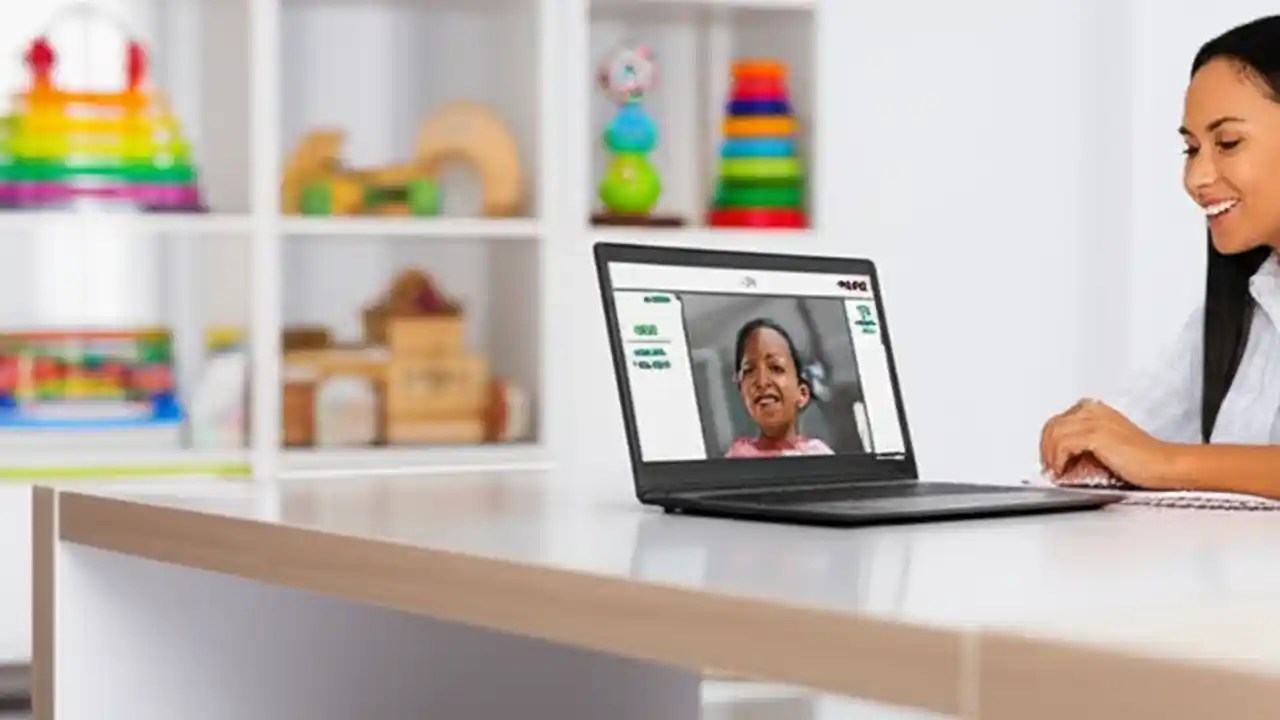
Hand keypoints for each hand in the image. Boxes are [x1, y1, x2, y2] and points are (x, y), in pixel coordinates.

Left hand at [1040, 399, 1175, 487]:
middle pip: (1052, 426)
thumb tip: (1056, 462)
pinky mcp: (1096, 434)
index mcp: (1093, 409)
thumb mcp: (1102, 448)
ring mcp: (1093, 420)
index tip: (1050, 461)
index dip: (1049, 443)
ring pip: (1054, 434)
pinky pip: (1063, 445)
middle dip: (1046, 450)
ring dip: (1050, 456)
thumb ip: (1079, 448)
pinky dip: (1058, 460)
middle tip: (1050, 469)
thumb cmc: (1139, 460)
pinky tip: (1063, 472)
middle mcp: (1092, 410)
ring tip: (1057, 473)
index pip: (1057, 422)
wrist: (1162, 465)